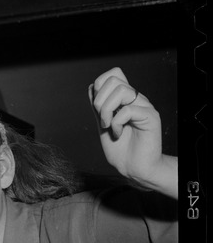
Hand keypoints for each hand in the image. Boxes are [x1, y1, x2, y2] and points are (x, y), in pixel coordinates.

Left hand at [89, 66, 165, 187]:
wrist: (134, 168)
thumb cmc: (120, 150)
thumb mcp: (103, 125)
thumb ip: (98, 107)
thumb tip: (92, 87)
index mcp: (125, 100)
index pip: (114, 74)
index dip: (100, 85)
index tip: (97, 107)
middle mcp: (136, 99)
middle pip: (114, 80)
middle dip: (100, 100)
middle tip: (102, 119)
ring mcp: (144, 107)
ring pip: (122, 90)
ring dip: (107, 111)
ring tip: (109, 127)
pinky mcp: (150, 117)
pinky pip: (128, 110)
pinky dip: (116, 123)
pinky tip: (118, 134)